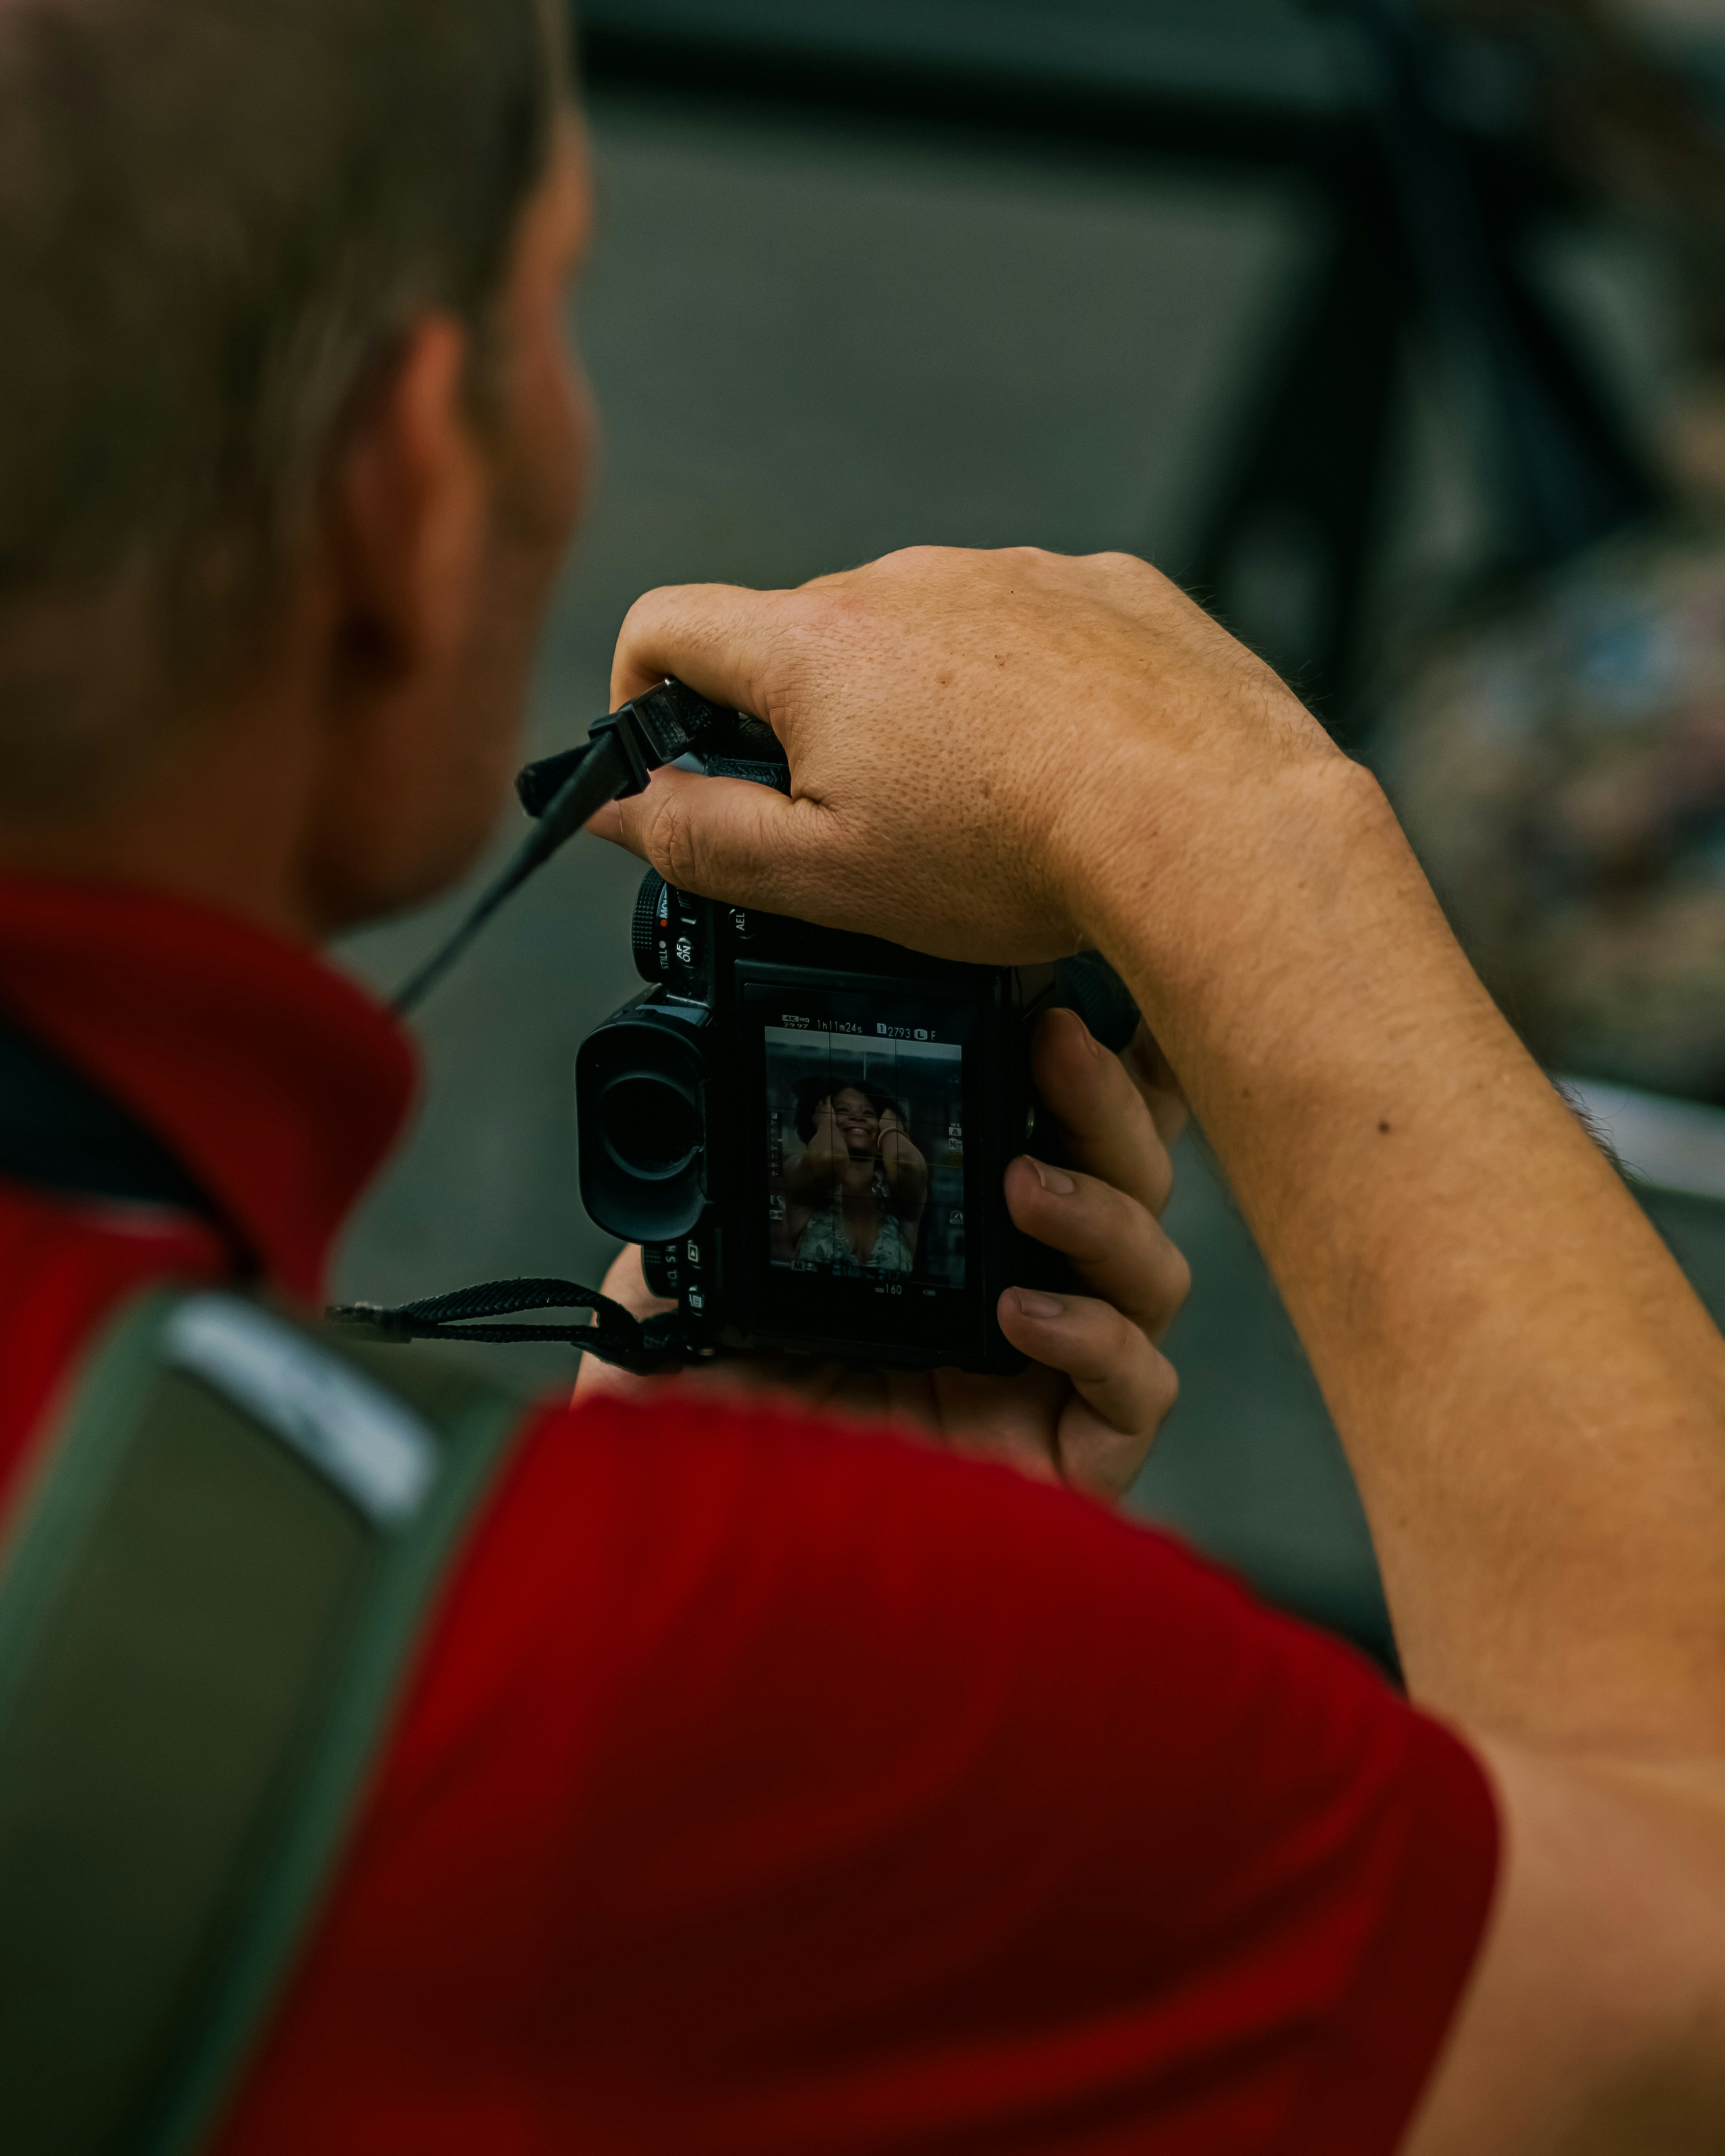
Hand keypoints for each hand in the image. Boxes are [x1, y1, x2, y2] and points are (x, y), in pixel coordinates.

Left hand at [574, 1007, 1189, 1503]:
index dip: (1085, 1066)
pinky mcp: (1064, 1469)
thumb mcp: (702, 1266)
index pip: (1051, 1135)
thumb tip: (735, 1086)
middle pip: (1129, 1183)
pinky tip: (1021, 1317)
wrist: (679, 1556)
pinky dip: (1099, 1341)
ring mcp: (1048, 1384)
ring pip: (1155, 1275)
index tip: (1053, 989)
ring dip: (1103, 1210)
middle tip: (1054, 1042)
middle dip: (1107, 1102)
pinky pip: (1137, 1396)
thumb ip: (736, 1180)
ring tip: (1022, 1185)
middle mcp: (1019, 1298)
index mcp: (952, 1241)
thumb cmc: (698, 1418)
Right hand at [594, 544, 1338, 966]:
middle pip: (805, 640)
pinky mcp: (1107, 590)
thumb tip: (624, 809)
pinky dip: (1025, 689)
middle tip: (861, 827)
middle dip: (805, 725)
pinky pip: (1031, 629)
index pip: (667, 626)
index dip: (640, 695)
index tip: (672, 761)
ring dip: (922, 706)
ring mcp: (1015, 574)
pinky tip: (1064, 766)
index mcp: (818, 646)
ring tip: (985, 807)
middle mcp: (907, 581)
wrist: (1207, 821)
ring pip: (925, 635)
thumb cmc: (1018, 854)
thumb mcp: (825, 877)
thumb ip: (700, 839)